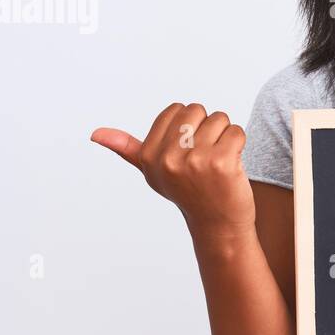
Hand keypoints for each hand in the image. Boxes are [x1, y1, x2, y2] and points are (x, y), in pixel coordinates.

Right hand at [90, 102, 255, 238]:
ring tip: (219, 161)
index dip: (188, 126)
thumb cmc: (188, 193)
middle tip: (206, 156)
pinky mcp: (221, 162)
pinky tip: (233, 164)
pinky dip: (239, 144)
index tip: (188, 151)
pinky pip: (236, 131)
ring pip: (219, 118)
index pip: (176, 110)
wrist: (217, 224)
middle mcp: (168, 158)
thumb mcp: (152, 172)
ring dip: (225, 136)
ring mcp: (194, 160)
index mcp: (149, 155)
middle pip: (197, 110)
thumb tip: (95, 133)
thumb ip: (127, 149)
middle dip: (207, 128)